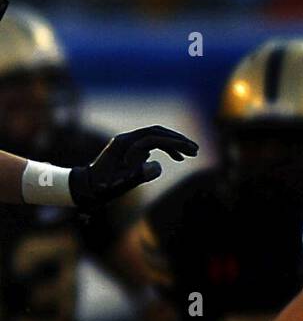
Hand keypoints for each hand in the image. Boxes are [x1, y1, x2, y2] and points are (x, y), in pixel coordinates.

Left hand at [68, 126, 198, 209]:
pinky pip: (152, 145)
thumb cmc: (102, 187)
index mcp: (124, 144)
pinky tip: (177, 159)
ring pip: (156, 138)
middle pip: (156, 133)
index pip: (153, 137)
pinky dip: (166, 150)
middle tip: (195, 149)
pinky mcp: (131, 150)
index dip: (172, 142)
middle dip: (177, 140)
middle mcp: (127, 139)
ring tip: (192, 153)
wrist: (88, 186)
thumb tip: (159, 166)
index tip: (188, 150)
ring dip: (174, 144)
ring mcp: (129, 144)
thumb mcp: (120, 184)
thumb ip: (138, 175)